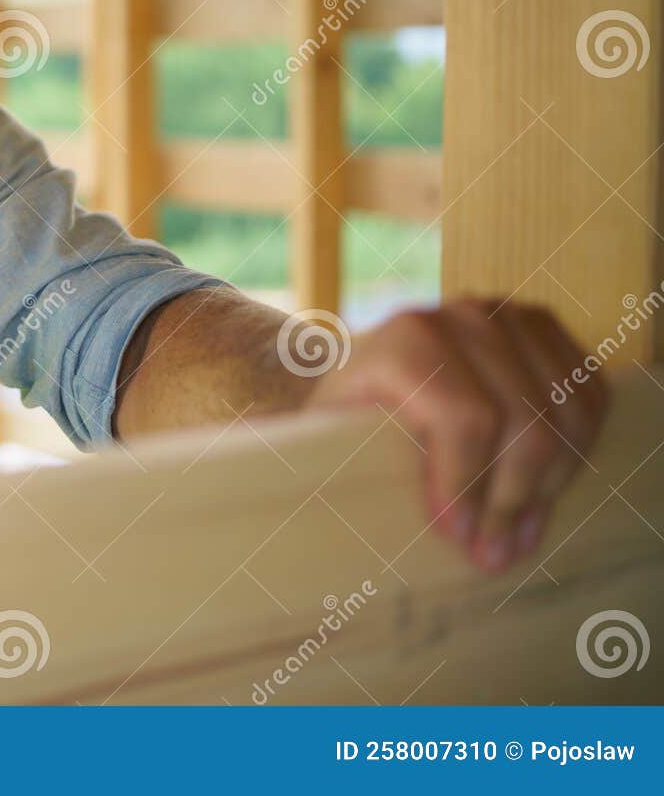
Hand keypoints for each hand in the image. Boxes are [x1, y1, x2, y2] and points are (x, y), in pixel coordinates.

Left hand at [302, 298, 607, 573]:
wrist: (363, 379)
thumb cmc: (338, 423)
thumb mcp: (317, 444)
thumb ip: (314, 468)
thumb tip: (284, 512)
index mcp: (402, 339)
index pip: (464, 417)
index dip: (466, 485)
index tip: (456, 539)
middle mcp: (460, 316)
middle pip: (523, 423)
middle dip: (510, 502)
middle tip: (493, 556)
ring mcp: (508, 316)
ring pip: (563, 415)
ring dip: (546, 488)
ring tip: (516, 537)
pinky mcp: (544, 330)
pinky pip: (588, 399)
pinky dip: (575, 454)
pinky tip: (541, 495)